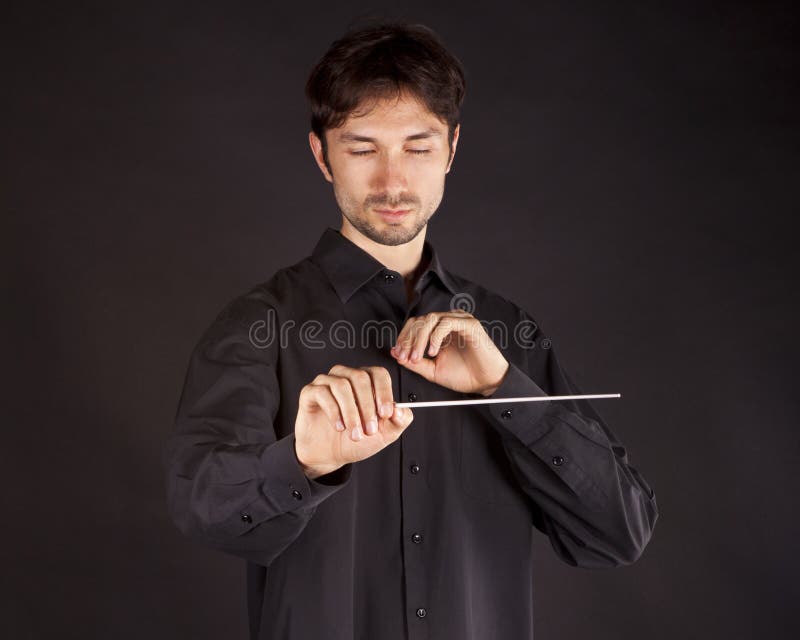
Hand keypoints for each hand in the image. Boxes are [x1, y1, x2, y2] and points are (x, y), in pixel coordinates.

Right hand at [294, 365, 413, 478]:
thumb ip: (399, 421)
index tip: (386, 413)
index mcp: (367, 382)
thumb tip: (400, 409)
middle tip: (369, 429)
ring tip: (354, 432)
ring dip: (351, 412)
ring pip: (341, 385)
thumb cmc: (355, 439)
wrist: (329, 455)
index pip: (379, 374)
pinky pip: (322, 392)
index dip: (384, 392)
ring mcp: (327, 382)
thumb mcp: (385, 434)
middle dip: (367, 407)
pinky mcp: (310, 392)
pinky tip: (338, 426)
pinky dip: (333, 412)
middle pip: (360, 377)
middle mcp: (347, 377)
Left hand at [390, 309, 508, 395]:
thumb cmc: (464, 375)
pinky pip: (446, 323)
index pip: (415, 324)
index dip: (403, 337)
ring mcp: (459, 320)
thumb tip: (396, 354)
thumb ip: (415, 362)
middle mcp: (448, 321)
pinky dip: (435, 337)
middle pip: (420, 320)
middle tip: (405, 357)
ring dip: (419, 339)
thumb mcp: (432, 370)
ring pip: (430, 319)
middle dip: (408, 339)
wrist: (486, 382)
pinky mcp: (469, 324)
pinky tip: (433, 352)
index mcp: (439, 330)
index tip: (398, 354)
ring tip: (417, 357)